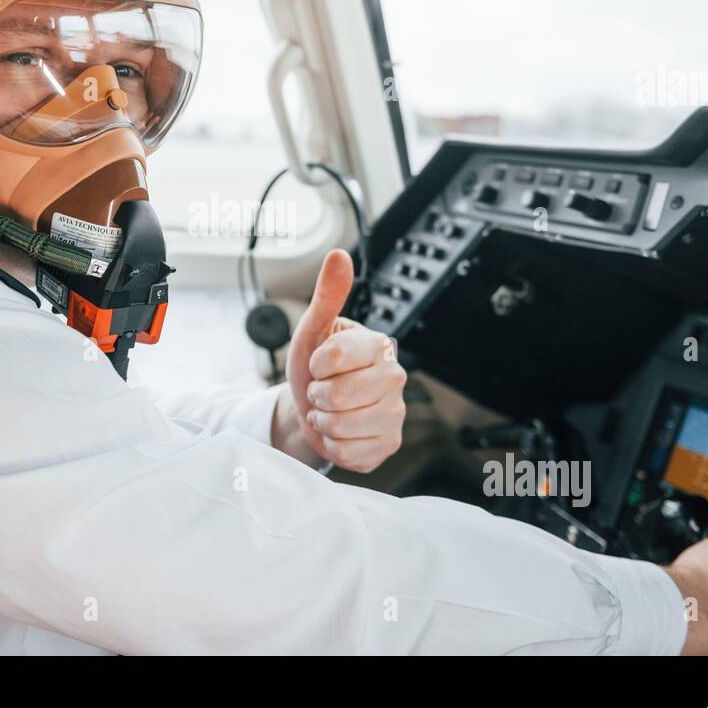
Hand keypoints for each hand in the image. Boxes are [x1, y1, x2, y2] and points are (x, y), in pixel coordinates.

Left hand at [273, 249, 406, 472]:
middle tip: (322, 391)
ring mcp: (395, 414)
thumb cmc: (314, 367)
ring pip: (342, 425)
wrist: (312, 408)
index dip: (315, 364)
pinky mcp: (388, 445)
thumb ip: (327, 295)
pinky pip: (348, 452)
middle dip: (318, 395)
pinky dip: (332, 445)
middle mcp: (395, 377)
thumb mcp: (313, 330)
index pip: (334, 357)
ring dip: (323, 421)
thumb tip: (339, 254)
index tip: (318, 364)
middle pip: (339, 395)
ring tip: (329, 410)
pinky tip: (339, 432)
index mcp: (379, 345)